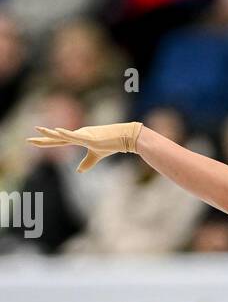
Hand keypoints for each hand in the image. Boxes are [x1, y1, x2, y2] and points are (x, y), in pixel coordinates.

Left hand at [28, 121, 142, 171]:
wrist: (124, 138)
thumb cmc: (111, 144)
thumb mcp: (96, 156)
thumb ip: (87, 163)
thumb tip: (79, 171)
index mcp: (77, 138)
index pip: (58, 141)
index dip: (46, 142)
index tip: (34, 141)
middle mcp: (77, 135)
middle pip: (56, 138)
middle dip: (42, 140)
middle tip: (28, 140)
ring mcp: (82, 134)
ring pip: (63, 135)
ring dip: (51, 134)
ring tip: (38, 130)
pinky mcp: (89, 136)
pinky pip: (75, 136)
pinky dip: (66, 134)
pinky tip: (57, 131)